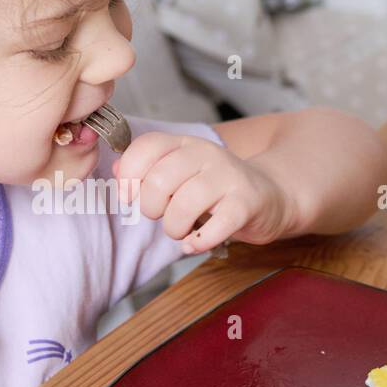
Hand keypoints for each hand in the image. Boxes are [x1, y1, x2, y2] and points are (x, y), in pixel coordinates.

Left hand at [111, 133, 300, 253]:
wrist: (270, 195)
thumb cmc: (215, 189)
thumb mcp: (180, 173)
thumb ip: (147, 170)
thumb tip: (117, 170)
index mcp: (184, 144)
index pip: (146, 147)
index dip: (129, 175)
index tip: (129, 196)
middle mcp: (206, 155)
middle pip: (160, 181)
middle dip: (152, 208)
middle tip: (163, 215)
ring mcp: (228, 178)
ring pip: (184, 205)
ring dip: (174, 228)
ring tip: (181, 230)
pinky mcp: (246, 204)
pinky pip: (216, 226)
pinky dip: (199, 241)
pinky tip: (195, 242)